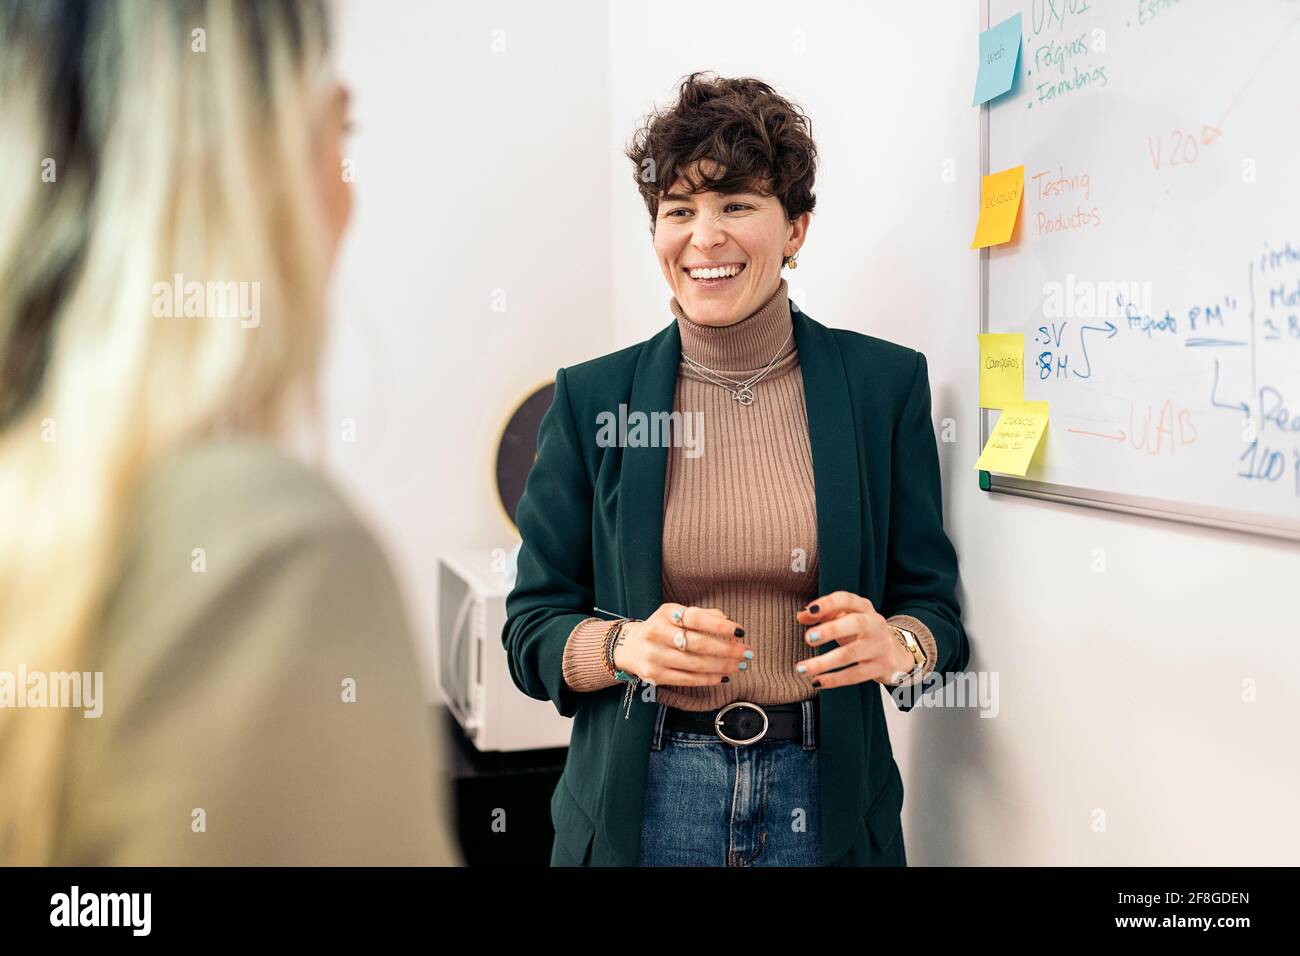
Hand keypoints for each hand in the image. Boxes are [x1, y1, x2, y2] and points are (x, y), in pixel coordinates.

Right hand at [612, 604, 751, 687]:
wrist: (631, 647)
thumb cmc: (664, 628)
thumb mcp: (678, 614)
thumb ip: (704, 615)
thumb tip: (730, 625)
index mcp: (666, 613)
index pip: (696, 618)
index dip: (720, 625)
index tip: (740, 632)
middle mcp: (657, 633)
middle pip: (698, 643)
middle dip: (727, 650)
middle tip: (746, 653)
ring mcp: (654, 656)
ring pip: (695, 664)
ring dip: (722, 666)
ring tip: (739, 665)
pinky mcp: (655, 675)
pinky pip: (688, 679)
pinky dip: (708, 679)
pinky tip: (722, 676)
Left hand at [793, 591, 915, 688]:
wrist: (895, 652)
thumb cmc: (861, 631)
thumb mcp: (845, 618)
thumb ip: (823, 615)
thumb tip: (801, 616)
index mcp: (864, 607)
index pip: (847, 600)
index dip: (829, 604)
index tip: (811, 611)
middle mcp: (875, 624)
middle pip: (855, 624)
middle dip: (830, 630)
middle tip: (808, 638)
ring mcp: (880, 646)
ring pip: (850, 654)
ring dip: (823, 662)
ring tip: (801, 668)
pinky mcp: (881, 667)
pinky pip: (855, 675)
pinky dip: (834, 679)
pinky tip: (817, 681)